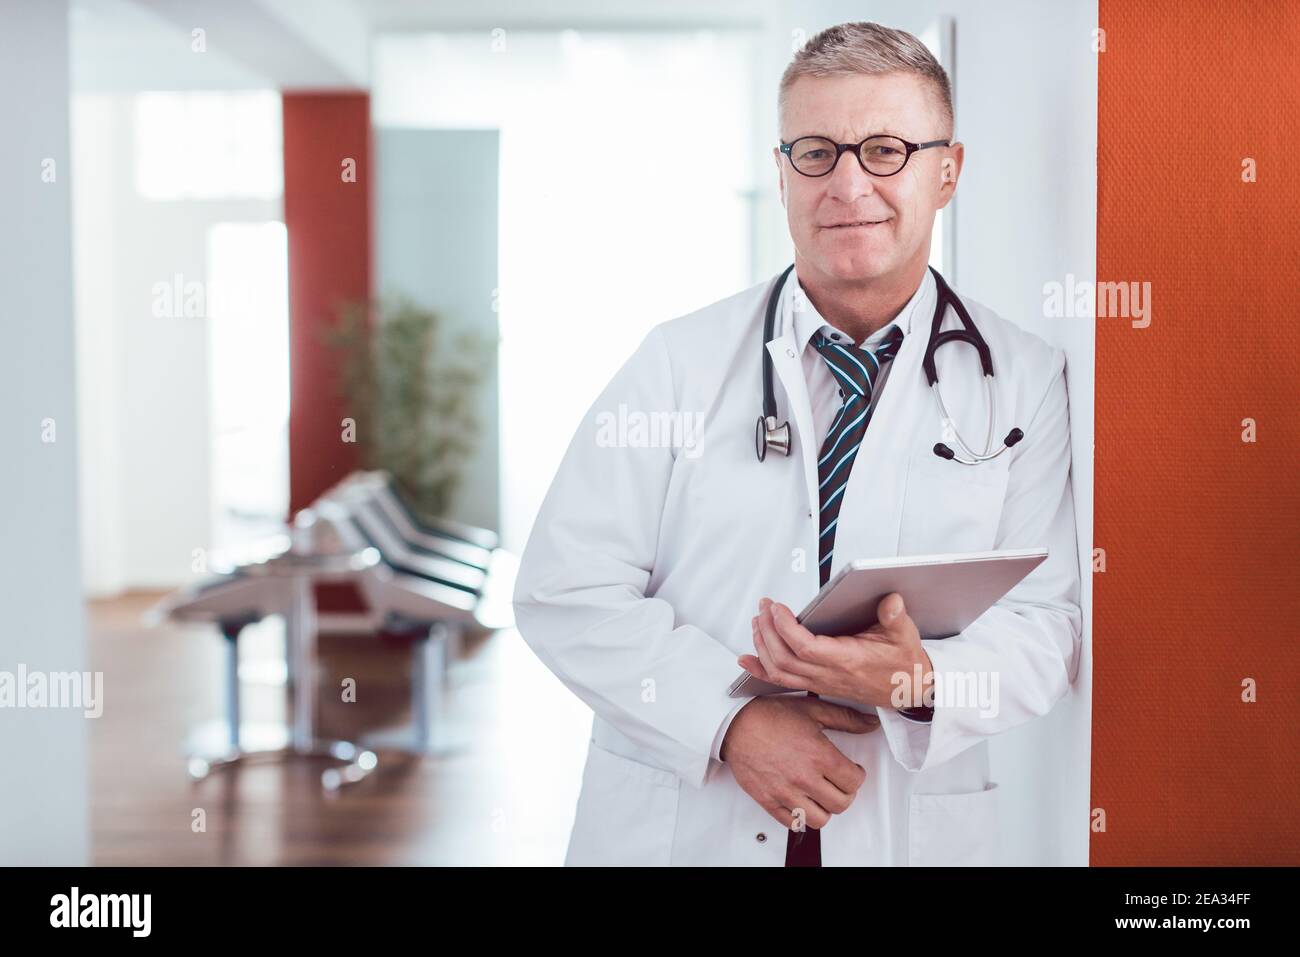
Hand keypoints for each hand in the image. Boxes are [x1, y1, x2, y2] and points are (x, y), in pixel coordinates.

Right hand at [719, 695, 878, 829]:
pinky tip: (801, 801)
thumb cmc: (769, 716)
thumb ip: (845, 718)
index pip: (854, 781)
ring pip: (821, 819)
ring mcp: (786, 792)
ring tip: (821, 794)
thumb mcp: (812, 710)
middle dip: (845, 794)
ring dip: (825, 808)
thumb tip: (869, 723)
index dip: (857, 776)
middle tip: (838, 783)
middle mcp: (804, 777)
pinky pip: (794, 823)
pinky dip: (802, 817)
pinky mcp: (769, 801)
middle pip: (842, 803)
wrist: (735, 724)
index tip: (851, 771)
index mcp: (819, 755)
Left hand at [739, 593, 933, 709]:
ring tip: (758, 621)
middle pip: (784, 659)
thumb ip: (896, 617)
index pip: (805, 647)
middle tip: (764, 607)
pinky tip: (746, 659)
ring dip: (762, 645)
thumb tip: (891, 601)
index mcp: (847, 660)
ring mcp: (820, 682)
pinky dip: (760, 670)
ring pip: (779, 671)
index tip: (776, 607)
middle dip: (768, 631)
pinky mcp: (817, 685)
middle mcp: (829, 675)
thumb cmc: (902, 661)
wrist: (908, 688)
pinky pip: (782, 682)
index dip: (785, 628)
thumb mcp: (905, 635)